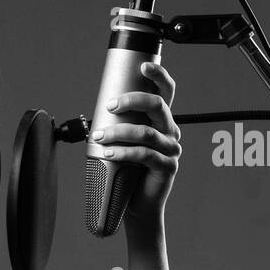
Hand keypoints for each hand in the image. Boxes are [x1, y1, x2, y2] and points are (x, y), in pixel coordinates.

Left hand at [92, 61, 181, 223]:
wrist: (136, 203)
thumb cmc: (127, 169)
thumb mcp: (122, 141)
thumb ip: (118, 124)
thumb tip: (98, 107)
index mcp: (161, 120)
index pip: (166, 92)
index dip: (159, 76)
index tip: (144, 65)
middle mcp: (170, 131)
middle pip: (157, 106)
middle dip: (131, 101)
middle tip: (109, 105)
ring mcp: (170, 149)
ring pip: (146, 132)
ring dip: (119, 131)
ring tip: (99, 136)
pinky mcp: (167, 167)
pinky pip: (145, 155)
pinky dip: (124, 152)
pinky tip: (109, 152)